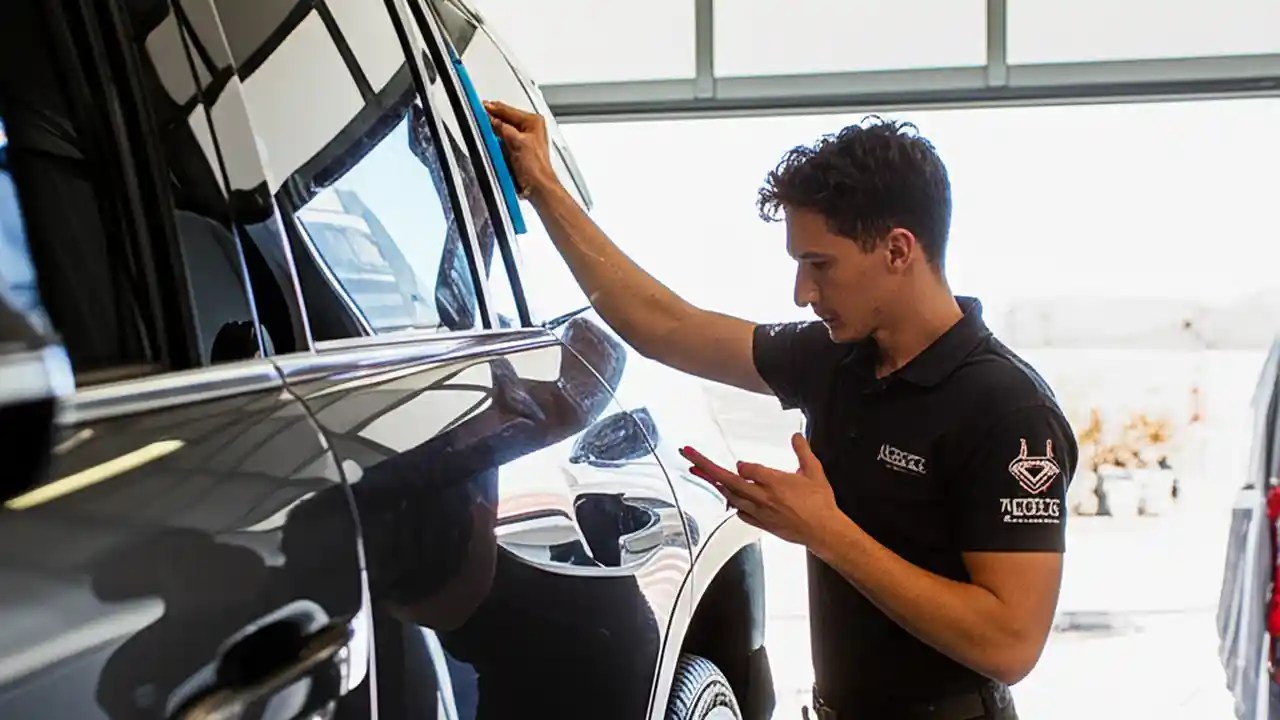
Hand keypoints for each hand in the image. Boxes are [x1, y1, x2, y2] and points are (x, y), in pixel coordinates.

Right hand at [483, 100, 559, 199]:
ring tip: (483, 124)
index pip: (509, 111)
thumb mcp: (516, 142)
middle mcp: (531, 129)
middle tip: (479, 113)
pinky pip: (504, 141)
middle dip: (494, 117)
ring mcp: (524, 140)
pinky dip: (496, 140)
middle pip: (507, 119)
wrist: (537, 186)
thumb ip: (503, 128)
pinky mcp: (519, 151)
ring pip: (504, 129)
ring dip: (494, 129)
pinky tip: (490, 139)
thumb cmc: (535, 167)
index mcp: (533, 122)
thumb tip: (493, 119)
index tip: (482, 105)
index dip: (494, 108)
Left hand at [679, 433, 842, 547]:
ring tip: (698, 472)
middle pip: (728, 480)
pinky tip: (728, 499)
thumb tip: (796, 436)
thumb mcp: (814, 472)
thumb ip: (803, 452)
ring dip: (713, 484)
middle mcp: (763, 497)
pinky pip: (740, 512)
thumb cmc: (820, 504)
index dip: (743, 467)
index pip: (747, 469)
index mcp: (775, 482)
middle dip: (706, 466)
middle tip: (689, 456)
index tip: (742, 465)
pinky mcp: (761, 524)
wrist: (823, 532)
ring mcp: (760, 512)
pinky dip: (732, 504)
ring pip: (730, 496)